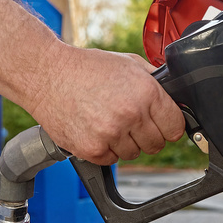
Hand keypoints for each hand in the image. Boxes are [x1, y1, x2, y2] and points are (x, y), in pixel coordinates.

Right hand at [27, 44, 184, 163]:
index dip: (169, 126)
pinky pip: (111, 160)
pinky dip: (105, 149)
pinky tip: (95, 129)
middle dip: (148, 135)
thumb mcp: (128, 63)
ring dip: (125, 143)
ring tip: (108, 121)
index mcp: (146, 92)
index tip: (162, 124)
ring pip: (134, 154)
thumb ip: (154, 81)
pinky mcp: (91, 149)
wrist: (46, 75)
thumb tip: (174, 100)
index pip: (175, 127)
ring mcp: (111, 134)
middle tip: (131, 122)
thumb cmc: (85, 68)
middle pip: (157, 145)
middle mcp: (131, 115)